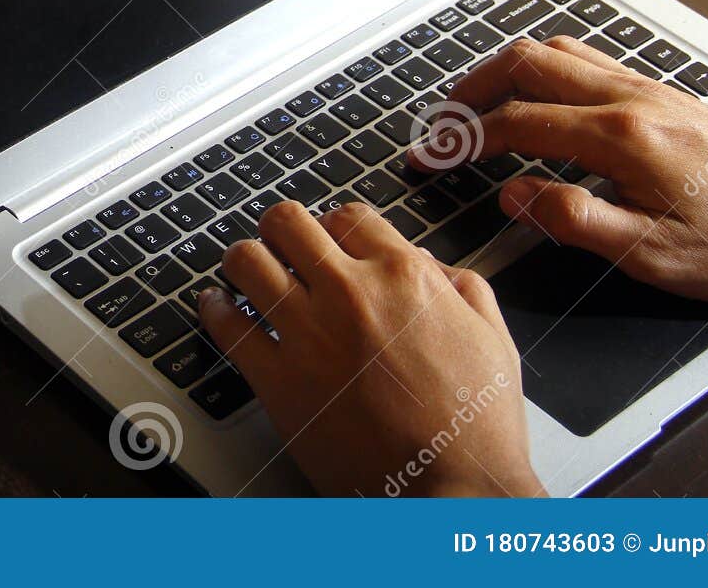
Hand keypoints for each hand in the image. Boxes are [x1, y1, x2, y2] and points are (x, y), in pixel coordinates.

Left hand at [199, 201, 542, 496]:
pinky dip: (214, 309)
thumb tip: (428, 262)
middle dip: (280, 230)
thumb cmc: (476, 426)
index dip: (334, 226)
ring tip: (245, 273)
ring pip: (246, 260)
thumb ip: (462, 287)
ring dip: (244, 261)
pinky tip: (218, 308)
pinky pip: (225, 324)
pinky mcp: (276, 378)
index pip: (348, 216)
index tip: (327, 242)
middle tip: (279, 246)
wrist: (453, 491)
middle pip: (287, 222)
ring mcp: (308, 333)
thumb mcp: (493, 339)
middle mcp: (349, 293)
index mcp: (403, 276)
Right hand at [411, 36, 707, 303]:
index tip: (431, 157)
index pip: (516, 122)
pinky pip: (590, 59)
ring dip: (507, 70)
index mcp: (620, 138)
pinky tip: (542, 95)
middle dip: (471, 87)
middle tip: (441, 121)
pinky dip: (546, 67)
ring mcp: (650, 89)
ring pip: (560, 50)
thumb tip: (515, 196)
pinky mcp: (666, 94)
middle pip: (528, 61)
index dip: (462, 141)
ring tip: (479, 102)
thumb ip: (574, 221)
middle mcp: (632, 99)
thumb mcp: (652, 255)